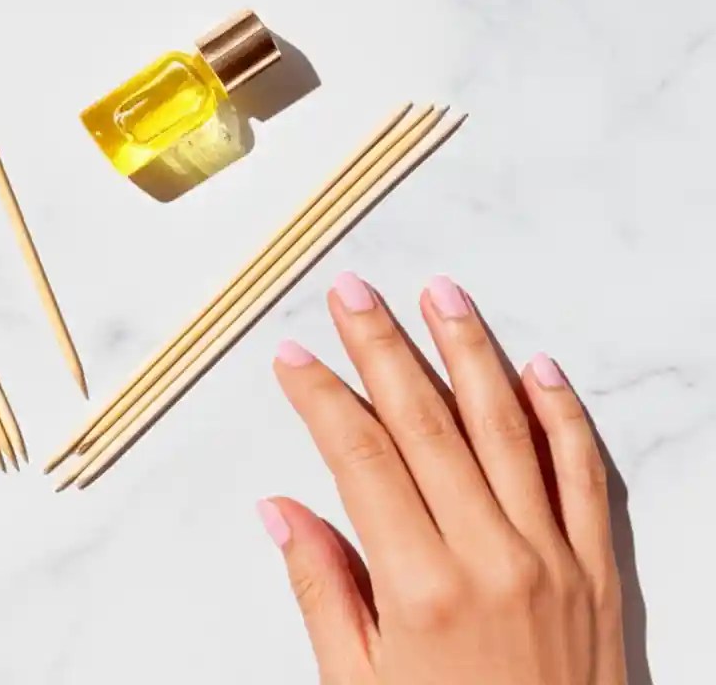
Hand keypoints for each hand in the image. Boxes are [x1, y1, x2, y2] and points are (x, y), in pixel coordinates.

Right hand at [258, 273, 624, 683]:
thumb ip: (323, 589)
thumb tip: (281, 510)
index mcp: (419, 587)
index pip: (359, 459)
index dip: (322, 398)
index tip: (293, 357)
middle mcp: (491, 557)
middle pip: (426, 424)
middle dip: (382, 347)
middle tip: (351, 293)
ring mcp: (554, 557)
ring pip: (507, 426)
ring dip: (469, 351)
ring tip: (439, 294)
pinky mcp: (601, 570)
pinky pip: (583, 472)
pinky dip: (562, 413)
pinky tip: (535, 366)